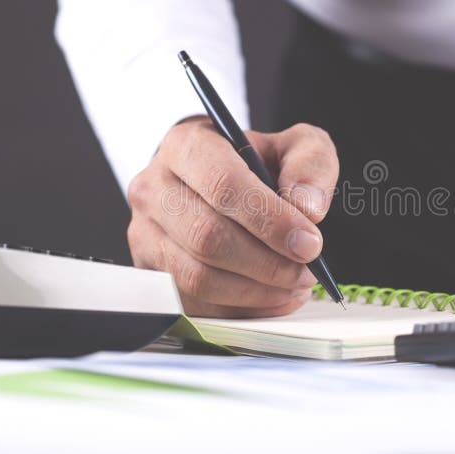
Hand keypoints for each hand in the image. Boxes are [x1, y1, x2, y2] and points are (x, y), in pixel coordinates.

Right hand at [127, 118, 338, 316]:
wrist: (220, 180)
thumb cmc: (257, 161)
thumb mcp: (295, 146)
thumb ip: (309, 165)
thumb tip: (307, 207)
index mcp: (187, 145)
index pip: (223, 185)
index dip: (270, 220)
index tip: (309, 243)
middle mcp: (154, 188)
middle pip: (208, 236)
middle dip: (267, 263)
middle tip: (308, 271)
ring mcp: (145, 233)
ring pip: (198, 277)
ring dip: (256, 291)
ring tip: (295, 285)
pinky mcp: (150, 272)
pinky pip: (194, 303)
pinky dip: (240, 309)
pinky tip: (273, 297)